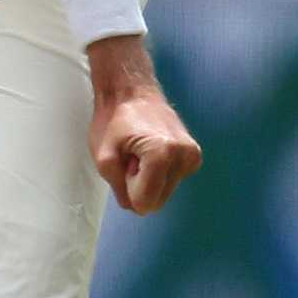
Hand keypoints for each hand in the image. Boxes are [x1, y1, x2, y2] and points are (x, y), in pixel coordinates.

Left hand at [88, 39, 200, 215]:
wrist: (132, 92)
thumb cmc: (113, 120)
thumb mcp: (103, 157)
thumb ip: (118, 186)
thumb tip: (135, 206)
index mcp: (162, 154)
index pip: (145, 202)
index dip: (127, 189)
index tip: (124, 164)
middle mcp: (185, 156)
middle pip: (157, 200)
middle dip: (139, 186)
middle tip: (130, 159)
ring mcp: (193, 156)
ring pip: (164, 192)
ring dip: (148, 179)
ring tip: (139, 154)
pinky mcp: (194, 157)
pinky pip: (171, 181)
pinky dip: (158, 173)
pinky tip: (148, 153)